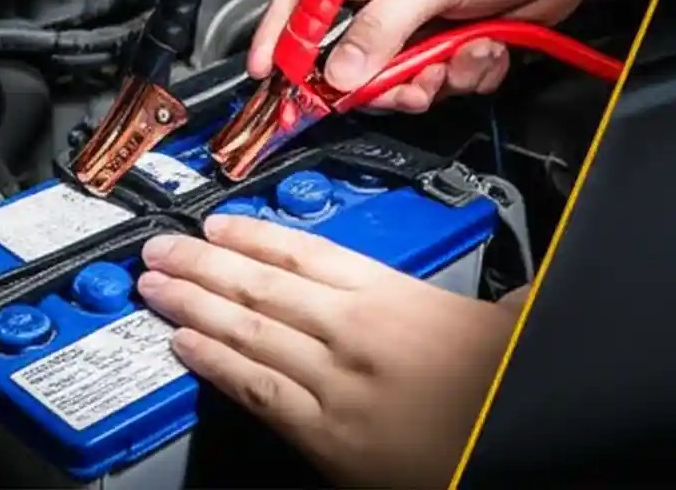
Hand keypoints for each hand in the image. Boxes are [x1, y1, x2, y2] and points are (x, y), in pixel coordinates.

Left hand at [136, 216, 518, 489]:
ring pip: (248, 333)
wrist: (506, 450)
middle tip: (161, 250)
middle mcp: (355, 331)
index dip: (253, 236)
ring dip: (194, 306)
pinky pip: (256, 391)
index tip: (218, 225)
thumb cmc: (505, 390)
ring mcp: (333, 383)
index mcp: (394, 296)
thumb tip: (519, 284)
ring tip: (156, 289)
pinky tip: (185, 346)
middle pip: (262, 286)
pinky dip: (215, 365)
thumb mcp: (511, 322)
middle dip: (202, 265)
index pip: (307, 252)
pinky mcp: (323, 434)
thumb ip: (501, 295)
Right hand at [249, 0, 602, 113]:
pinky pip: (442, 83)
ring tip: (462, 55)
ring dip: (434, 78)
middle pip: (352, 55)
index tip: (272, 77)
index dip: (285, 39)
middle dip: (381, 78)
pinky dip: (466, 75)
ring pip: (400, 78)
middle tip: (403, 85)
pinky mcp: (453, 45)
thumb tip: (339, 71)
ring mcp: (422, 20)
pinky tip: (488, 48)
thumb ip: (383, 27)